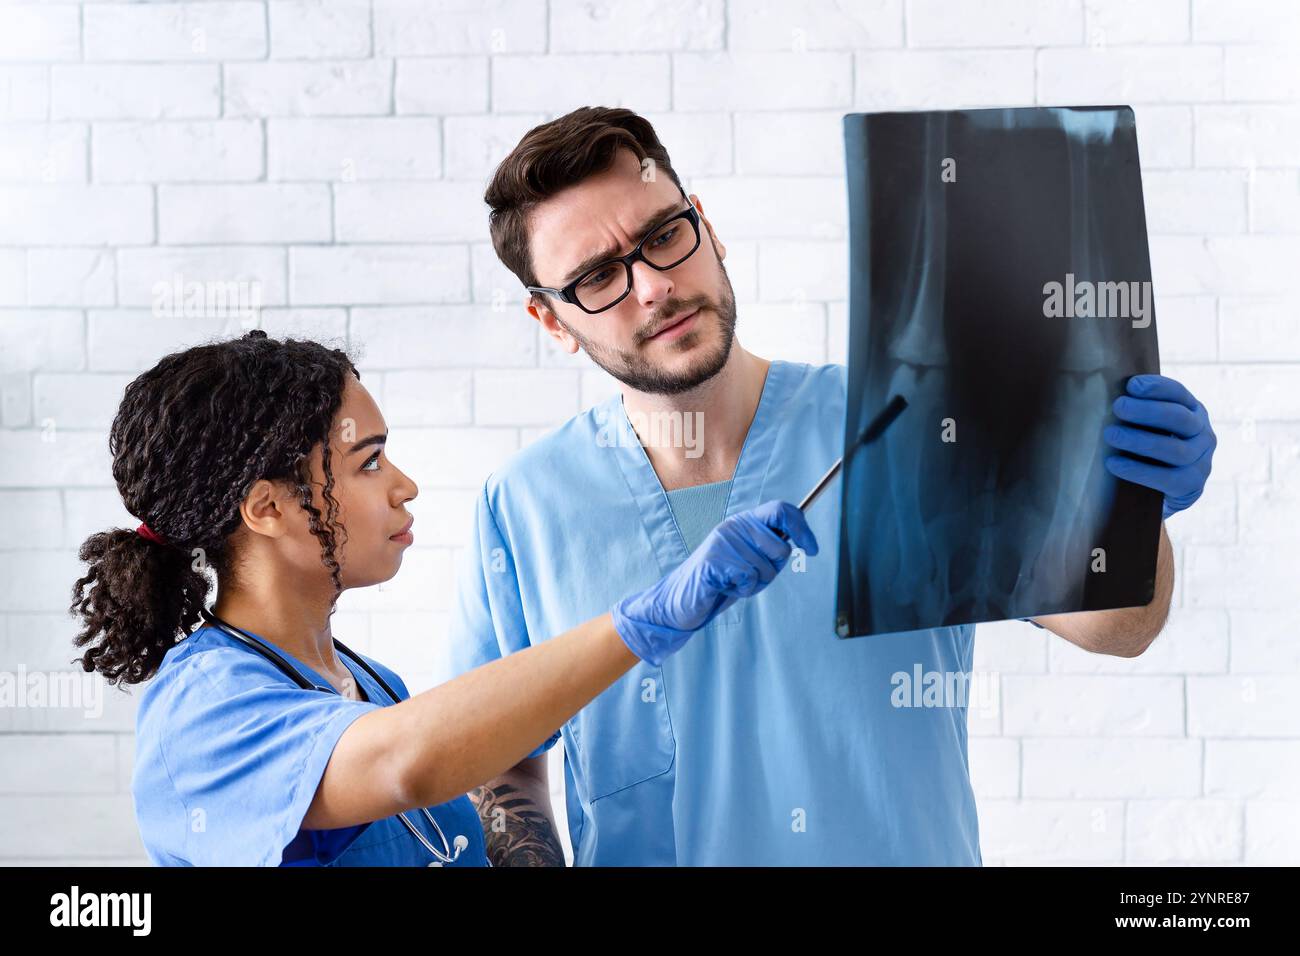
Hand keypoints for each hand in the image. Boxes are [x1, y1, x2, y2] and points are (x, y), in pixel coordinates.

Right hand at [611, 500, 818, 665]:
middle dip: (773, 570)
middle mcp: (734, 526)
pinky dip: (742, 590)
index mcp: (744, 522)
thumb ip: (769, 548)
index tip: (813, 549)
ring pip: (766, 568)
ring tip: (733, 582)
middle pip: (780, 547)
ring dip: (755, 585)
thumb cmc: (721, 581)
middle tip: (751, 577)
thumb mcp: (749, 560)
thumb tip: (798, 539)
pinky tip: (725, 586)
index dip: (803, 528)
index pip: (781, 510)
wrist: (682, 600)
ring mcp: (723, 542)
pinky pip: (748, 578)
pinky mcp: (714, 560)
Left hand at [1103, 374, 1215, 519]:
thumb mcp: (1149, 425)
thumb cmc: (1150, 448)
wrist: (1166, 490)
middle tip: (1118, 406)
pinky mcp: (1191, 486)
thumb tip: (1100, 391)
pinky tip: (1113, 463)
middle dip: (1148, 411)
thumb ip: (1136, 410)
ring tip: (1111, 434)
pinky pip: (1168, 479)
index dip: (1157, 388)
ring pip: (1175, 450)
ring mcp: (1201, 462)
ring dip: (1140, 441)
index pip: (1179, 394)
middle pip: (1179, 419)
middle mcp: (1203, 434)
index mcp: (1193, 411)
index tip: (1131, 385)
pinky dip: (1139, 471)